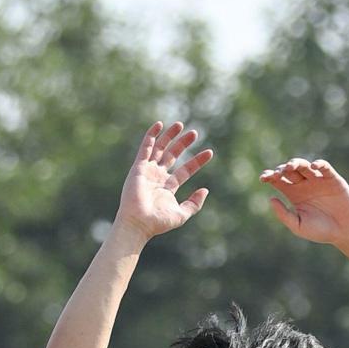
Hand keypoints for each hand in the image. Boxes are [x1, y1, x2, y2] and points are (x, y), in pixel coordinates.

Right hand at [116, 121, 212, 241]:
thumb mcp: (182, 214)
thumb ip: (194, 203)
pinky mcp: (139, 167)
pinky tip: (159, 125)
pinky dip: (151, 135)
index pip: (186, 170)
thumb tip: (205, 190)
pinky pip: (145, 148)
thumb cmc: (159, 221)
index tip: (209, 152)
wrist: (139, 222)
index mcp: (168, 187)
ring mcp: (148, 171)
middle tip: (195, 133)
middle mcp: (158, 176)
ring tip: (180, 125)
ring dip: (169, 136)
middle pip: (173, 155)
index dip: (197, 161)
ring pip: (160, 148)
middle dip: (183, 144)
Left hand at [259, 158, 348, 246]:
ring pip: (304, 166)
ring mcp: (318, 180)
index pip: (278, 180)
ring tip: (290, 167)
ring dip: (296, 163)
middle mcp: (304, 184)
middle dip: (282, 169)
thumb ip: (284, 215)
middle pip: (289, 171)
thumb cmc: (320, 231)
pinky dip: (319, 164)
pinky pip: (325, 167)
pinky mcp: (333, 179)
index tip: (263, 178)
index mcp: (293, 194)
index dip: (270, 176)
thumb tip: (271, 199)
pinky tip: (313, 167)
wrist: (343, 233)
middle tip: (278, 173)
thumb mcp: (298, 226)